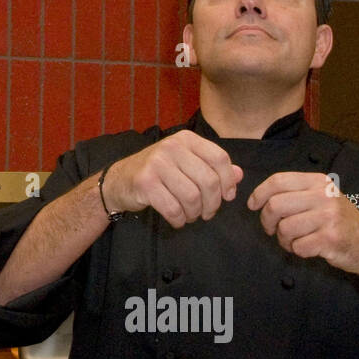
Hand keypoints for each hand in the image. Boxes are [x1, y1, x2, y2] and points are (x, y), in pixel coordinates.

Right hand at [103, 130, 242, 227]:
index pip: (220, 158)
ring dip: (195, 213)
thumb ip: (212, 167)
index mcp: (186, 139)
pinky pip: (173, 208)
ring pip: (192, 197)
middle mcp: (172, 147)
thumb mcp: (186, 164)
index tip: (227, 196)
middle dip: (212, 204)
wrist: (119, 181)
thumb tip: (239, 174)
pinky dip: (179, 220)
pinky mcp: (145, 183)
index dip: (228, 181)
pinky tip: (177, 220)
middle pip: (208, 181)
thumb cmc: (157, 173)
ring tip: (190, 216)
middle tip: (207, 213)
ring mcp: (157, 163)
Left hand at [247, 171, 358, 280]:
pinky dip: (297, 251)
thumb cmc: (339, 222)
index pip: (278, 181)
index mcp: (319, 182)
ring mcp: (329, 216)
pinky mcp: (331, 238)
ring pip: (284, 228)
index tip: (252, 205)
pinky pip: (298, 246)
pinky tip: (308, 248)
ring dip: (284, 240)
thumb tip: (259, 198)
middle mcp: (324, 195)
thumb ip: (296, 193)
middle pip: (275, 205)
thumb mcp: (322, 198)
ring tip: (295, 241)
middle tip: (273, 230)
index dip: (259, 194)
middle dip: (267, 221)